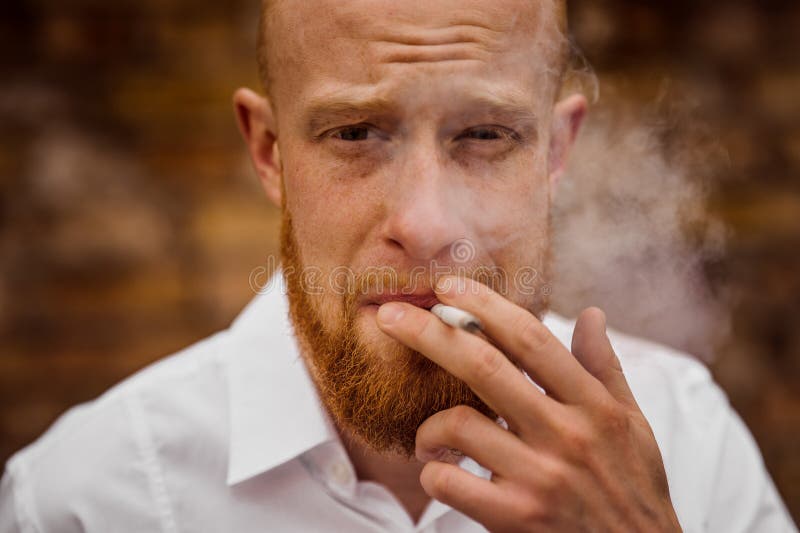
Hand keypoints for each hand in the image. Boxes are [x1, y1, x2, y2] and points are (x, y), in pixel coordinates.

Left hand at [376, 276, 681, 531]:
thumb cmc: (634, 488)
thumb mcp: (633, 424)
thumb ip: (605, 367)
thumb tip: (590, 313)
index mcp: (593, 405)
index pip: (530, 338)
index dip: (484, 305)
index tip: (447, 288)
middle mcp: (566, 434)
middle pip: (483, 366)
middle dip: (429, 333)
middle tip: (390, 314)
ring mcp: (540, 477)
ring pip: (459, 424)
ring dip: (428, 426)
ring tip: (427, 439)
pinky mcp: (517, 518)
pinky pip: (451, 483)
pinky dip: (433, 474)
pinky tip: (439, 473)